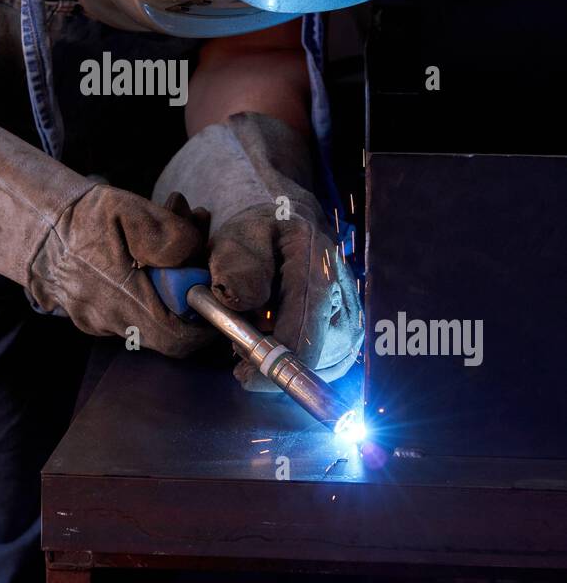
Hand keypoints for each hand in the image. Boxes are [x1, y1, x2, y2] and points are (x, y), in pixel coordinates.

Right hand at [30, 184, 213, 357]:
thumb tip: (193, 256)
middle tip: (190, 254)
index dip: (202, 320)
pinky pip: (128, 315)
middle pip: (167, 329)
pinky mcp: (90, 320)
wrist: (36, 225)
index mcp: (119, 298)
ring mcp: (97, 324)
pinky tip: (143, 260)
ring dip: (167, 290)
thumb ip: (167, 233)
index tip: (207, 287)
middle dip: (186, 294)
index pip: (177, 337)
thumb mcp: (128, 209)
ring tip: (167, 246)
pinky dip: (144, 293)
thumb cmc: (83, 216)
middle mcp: (108, 320)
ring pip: (148, 321)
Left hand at [153, 112, 362, 385]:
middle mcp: (341, 288)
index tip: (244, 377)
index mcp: (315, 263)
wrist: (279, 205)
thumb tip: (244, 303)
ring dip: (289, 359)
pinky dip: (296, 353)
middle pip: (322, 354)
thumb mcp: (236, 231)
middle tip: (242, 354)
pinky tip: (272, 335)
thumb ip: (237, 264)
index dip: (274, 366)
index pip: (306, 335)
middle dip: (280, 363)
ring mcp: (346, 305)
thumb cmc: (255, 219)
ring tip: (255, 337)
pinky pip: (326, 352)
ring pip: (326, 357)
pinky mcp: (342, 317)